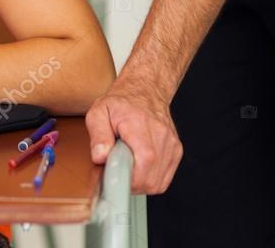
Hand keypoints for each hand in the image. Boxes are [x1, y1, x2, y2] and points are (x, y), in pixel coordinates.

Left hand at [85, 77, 182, 193]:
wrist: (144, 90)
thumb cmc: (121, 102)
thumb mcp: (99, 112)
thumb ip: (98, 135)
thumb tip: (100, 156)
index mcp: (140, 124)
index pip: (145, 162)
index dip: (128, 178)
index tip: (115, 175)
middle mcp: (160, 134)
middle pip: (151, 179)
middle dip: (131, 182)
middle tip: (119, 168)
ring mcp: (171, 144)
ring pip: (158, 183)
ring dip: (140, 182)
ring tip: (129, 164)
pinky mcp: (176, 151)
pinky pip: (164, 179)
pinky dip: (151, 178)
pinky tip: (140, 165)